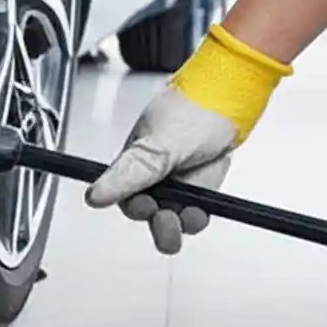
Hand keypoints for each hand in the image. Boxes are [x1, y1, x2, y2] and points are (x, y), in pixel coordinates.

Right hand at [85, 24, 292, 253]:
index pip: (122, 197)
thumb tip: (96, 194)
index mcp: (132, 163)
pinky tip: (200, 208)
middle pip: (146, 213)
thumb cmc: (193, 109)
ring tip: (189, 215)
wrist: (231, 101)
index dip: (133, 208)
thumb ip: (130, 174)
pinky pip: (192, 215)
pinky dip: (197, 217)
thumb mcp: (158, 145)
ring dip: (179, 224)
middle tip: (167, 219)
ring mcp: (175, 183)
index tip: (146, 209)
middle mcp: (151, 176)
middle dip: (157, 223)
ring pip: (169, 219)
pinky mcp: (197, 189)